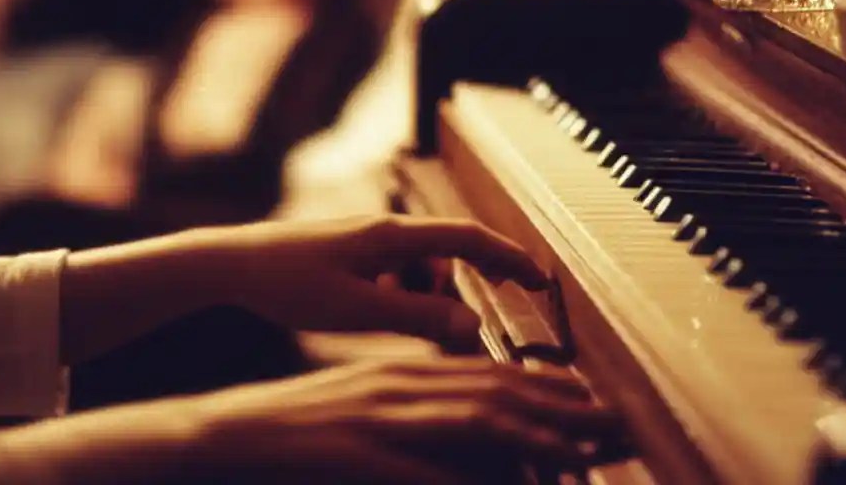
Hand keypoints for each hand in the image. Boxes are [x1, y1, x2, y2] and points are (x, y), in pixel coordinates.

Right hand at [179, 357, 618, 483]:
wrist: (229, 432)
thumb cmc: (303, 425)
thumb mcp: (369, 407)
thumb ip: (420, 413)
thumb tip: (473, 429)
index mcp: (405, 371)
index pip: (493, 373)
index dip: (550, 389)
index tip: (596, 404)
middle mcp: (401, 384)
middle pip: (498, 392)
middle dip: (564, 410)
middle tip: (616, 426)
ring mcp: (379, 417)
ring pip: (474, 423)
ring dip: (535, 439)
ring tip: (581, 452)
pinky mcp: (356, 453)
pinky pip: (423, 473)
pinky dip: (467, 484)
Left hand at [211, 216, 546, 347]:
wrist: (230, 263)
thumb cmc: (288, 282)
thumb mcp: (356, 309)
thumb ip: (417, 319)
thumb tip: (474, 326)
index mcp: (393, 237)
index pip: (468, 238)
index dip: (508, 257)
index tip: (539, 279)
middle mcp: (385, 232)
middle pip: (450, 249)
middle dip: (476, 276)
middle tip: (497, 306)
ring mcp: (366, 241)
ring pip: (419, 268)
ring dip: (427, 296)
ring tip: (409, 325)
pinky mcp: (350, 254)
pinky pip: (394, 273)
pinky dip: (401, 295)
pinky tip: (374, 316)